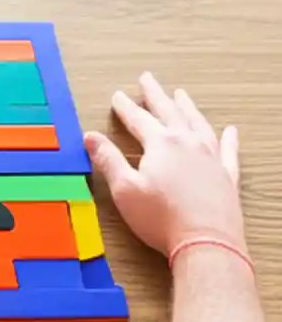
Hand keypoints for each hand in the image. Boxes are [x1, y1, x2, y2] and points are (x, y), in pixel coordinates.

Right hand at [85, 72, 244, 256]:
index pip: (138, 119)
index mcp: (160, 145)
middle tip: (148, 79)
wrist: (206, 243)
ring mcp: (211, 159)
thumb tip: (90, 137)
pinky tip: (230, 130)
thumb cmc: (161, 218)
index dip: (125, 107)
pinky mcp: (227, 177)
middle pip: (169, 112)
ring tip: (182, 95)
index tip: (117, 95)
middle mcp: (188, 144)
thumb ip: (108, 160)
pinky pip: (228, 151)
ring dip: (188, 108)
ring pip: (198, 124)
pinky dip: (229, 139)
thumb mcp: (124, 189)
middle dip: (156, 94)